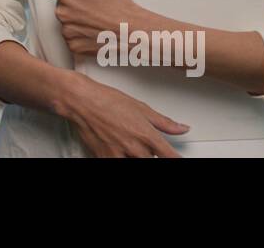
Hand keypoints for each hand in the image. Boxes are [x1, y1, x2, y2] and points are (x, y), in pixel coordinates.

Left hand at [44, 0, 144, 59]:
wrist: (132, 31)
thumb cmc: (119, 7)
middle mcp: (64, 14)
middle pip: (60, 5)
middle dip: (71, 5)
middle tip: (90, 6)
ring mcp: (68, 32)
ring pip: (65, 23)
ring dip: (75, 21)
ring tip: (93, 19)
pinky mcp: (74, 47)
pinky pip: (70, 39)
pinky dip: (79, 37)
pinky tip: (93, 31)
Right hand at [49, 70, 188, 157]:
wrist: (82, 101)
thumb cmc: (107, 100)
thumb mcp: (141, 108)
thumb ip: (164, 122)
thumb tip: (182, 128)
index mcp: (147, 135)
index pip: (170, 156)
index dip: (175, 159)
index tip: (176, 158)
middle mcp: (135, 148)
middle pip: (153, 161)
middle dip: (153, 155)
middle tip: (148, 148)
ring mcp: (119, 155)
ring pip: (136, 163)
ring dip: (138, 156)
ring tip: (132, 147)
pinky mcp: (105, 158)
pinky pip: (118, 163)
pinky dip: (121, 157)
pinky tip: (120, 150)